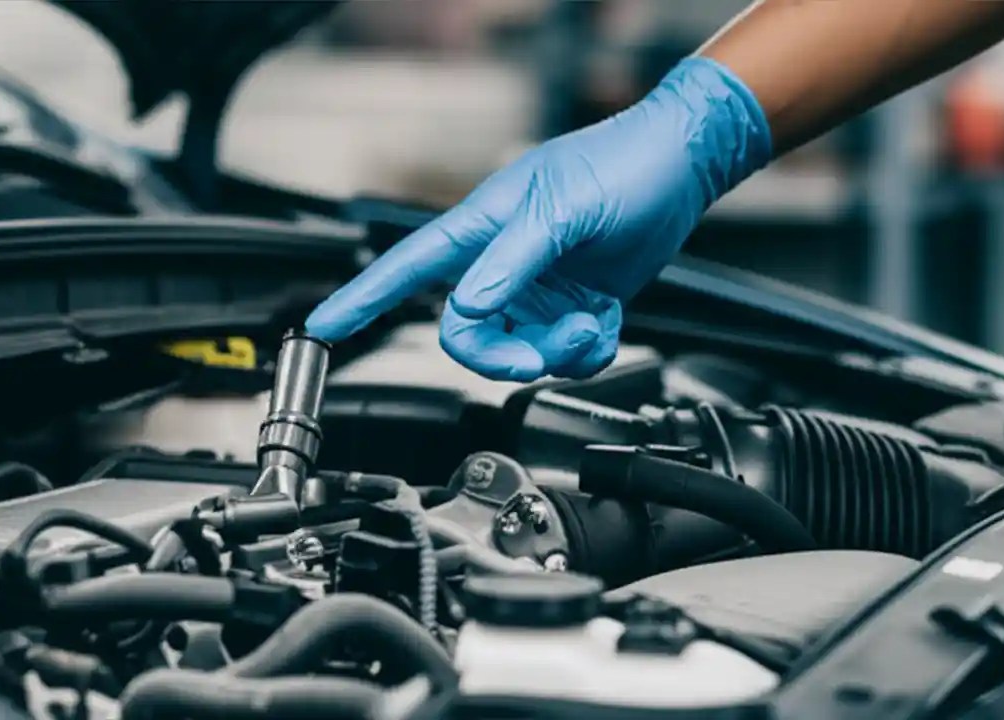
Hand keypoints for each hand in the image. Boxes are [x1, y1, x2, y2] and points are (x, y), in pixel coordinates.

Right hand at [306, 58, 770, 380]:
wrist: (680, 167)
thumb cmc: (617, 165)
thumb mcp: (561, 210)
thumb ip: (511, 262)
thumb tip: (469, 308)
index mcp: (481, 230)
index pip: (404, 268)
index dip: (360, 299)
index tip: (323, 327)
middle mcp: (502, 265)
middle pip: (468, 335)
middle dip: (502, 356)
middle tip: (536, 353)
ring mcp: (537, 290)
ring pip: (521, 351)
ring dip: (555, 351)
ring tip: (589, 322)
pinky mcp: (573, 307)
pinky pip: (563, 354)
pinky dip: (585, 351)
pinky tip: (603, 322)